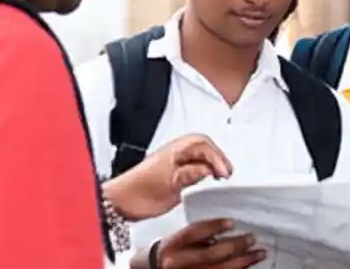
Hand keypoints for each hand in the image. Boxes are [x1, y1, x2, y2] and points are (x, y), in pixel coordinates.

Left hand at [103, 134, 232, 221]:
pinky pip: (195, 169)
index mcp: (175, 150)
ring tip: (222, 177)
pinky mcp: (175, 178)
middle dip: (218, 158)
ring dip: (213, 164)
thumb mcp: (170, 182)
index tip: (223, 173)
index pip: (203, 146)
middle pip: (204, 147)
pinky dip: (206, 174)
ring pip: (200, 156)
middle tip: (227, 173)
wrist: (122, 203)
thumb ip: (192, 174)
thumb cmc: (139, 190)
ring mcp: (176, 165)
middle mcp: (176, 154)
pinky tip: (209, 183)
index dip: (217, 158)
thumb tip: (210, 170)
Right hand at [137, 219, 264, 268]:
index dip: (214, 227)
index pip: (195, 233)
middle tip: (253, 238)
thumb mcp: (182, 237)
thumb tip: (231, 227)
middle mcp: (178, 262)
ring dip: (244, 262)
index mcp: (175, 244)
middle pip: (211, 254)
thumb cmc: (176, 248)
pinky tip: (250, 265)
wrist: (157, 267)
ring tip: (260, 253)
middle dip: (236, 246)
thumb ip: (202, 233)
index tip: (232, 222)